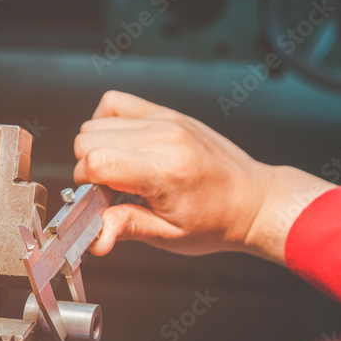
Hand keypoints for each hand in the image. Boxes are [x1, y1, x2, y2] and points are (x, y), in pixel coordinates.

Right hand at [74, 92, 334, 262]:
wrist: (253, 200)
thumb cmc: (217, 221)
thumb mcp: (170, 235)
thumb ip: (126, 228)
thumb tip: (94, 237)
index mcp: (165, 170)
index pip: (96, 162)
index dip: (87, 185)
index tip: (101, 201)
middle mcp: (165, 137)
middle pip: (89, 139)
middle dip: (91, 168)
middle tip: (114, 191)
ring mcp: (166, 120)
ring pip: (97, 122)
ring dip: (99, 148)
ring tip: (123, 171)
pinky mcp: (168, 113)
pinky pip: (115, 103)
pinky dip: (108, 123)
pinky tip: (122, 146)